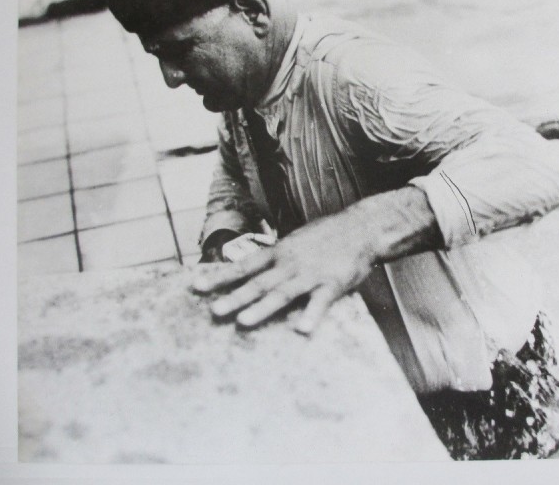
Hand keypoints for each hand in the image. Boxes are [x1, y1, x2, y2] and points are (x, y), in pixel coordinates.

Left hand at [190, 187, 440, 334]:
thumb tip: (251, 269)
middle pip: (258, 283)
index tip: (197, 287)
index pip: (244, 266)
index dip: (221, 277)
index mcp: (280, 252)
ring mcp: (311, 274)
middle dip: (234, 297)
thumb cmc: (327, 236)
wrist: (361, 227)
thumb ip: (276, 257)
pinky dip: (311, 315)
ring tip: (243, 322)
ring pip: (282, 293)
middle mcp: (290, 263)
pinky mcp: (333, 284)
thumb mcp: (296, 241)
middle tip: (214, 311)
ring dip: (262, 307)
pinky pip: (320, 302)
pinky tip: (302, 331)